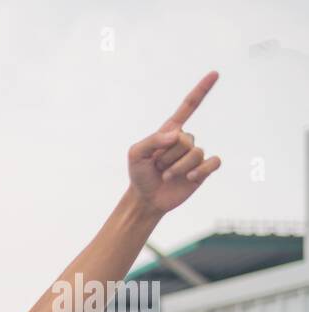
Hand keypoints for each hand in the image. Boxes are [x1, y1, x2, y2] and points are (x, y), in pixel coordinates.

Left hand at [127, 71, 221, 213]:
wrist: (147, 198)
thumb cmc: (140, 173)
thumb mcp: (136, 154)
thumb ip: (152, 140)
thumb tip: (176, 135)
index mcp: (170, 131)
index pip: (189, 106)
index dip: (202, 90)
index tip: (215, 73)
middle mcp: (185, 140)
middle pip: (185, 139)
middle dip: (167, 156)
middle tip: (157, 167)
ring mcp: (195, 155)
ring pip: (195, 153)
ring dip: (177, 168)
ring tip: (165, 175)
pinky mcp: (203, 170)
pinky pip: (213, 162)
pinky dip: (201, 170)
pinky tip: (190, 178)